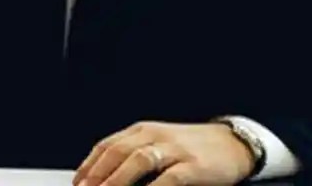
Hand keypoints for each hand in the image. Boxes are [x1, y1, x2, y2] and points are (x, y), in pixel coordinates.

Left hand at [74, 122, 255, 185]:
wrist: (234, 143)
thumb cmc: (193, 147)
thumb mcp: (160, 143)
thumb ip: (135, 153)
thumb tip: (106, 175)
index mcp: (143, 130)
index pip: (108, 145)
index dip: (89, 165)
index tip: (77, 182)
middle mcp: (155, 135)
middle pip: (118, 152)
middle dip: (97, 175)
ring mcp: (175, 149)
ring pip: (138, 161)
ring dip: (117, 180)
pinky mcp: (193, 166)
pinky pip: (169, 178)